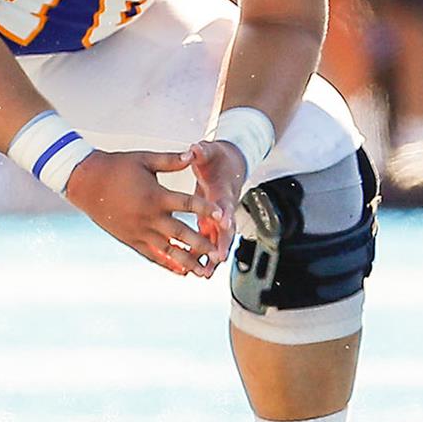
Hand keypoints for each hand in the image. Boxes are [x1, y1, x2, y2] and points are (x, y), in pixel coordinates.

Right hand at [64, 149, 214, 275]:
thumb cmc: (117, 167)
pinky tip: (181, 271)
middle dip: (202, 245)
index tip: (222, 216)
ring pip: (168, 251)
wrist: (87, 182)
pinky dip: (167, 264)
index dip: (206, 209)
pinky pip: (152, 255)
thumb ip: (170, 160)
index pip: (187, 204)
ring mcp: (139, 231)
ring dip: (187, 262)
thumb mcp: (144, 159)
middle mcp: (149, 217)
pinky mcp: (131, 239)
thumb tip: (192, 154)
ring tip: (204, 272)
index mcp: (155, 196)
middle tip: (219, 255)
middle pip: (181, 234)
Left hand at [187, 140, 246, 269]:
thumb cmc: (218, 158)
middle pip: (226, 228)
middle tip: (218, 258)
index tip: (223, 222)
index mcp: (222, 190)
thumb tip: (195, 148)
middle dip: (222, 243)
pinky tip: (192, 269)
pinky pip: (207, 241)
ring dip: (212, 257)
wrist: (230, 164)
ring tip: (205, 273)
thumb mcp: (210, 151)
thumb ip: (202, 151)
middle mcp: (223, 207)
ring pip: (217, 240)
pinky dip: (201, 255)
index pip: (225, 202)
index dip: (225, 212)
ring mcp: (218, 218)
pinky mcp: (211, 223)